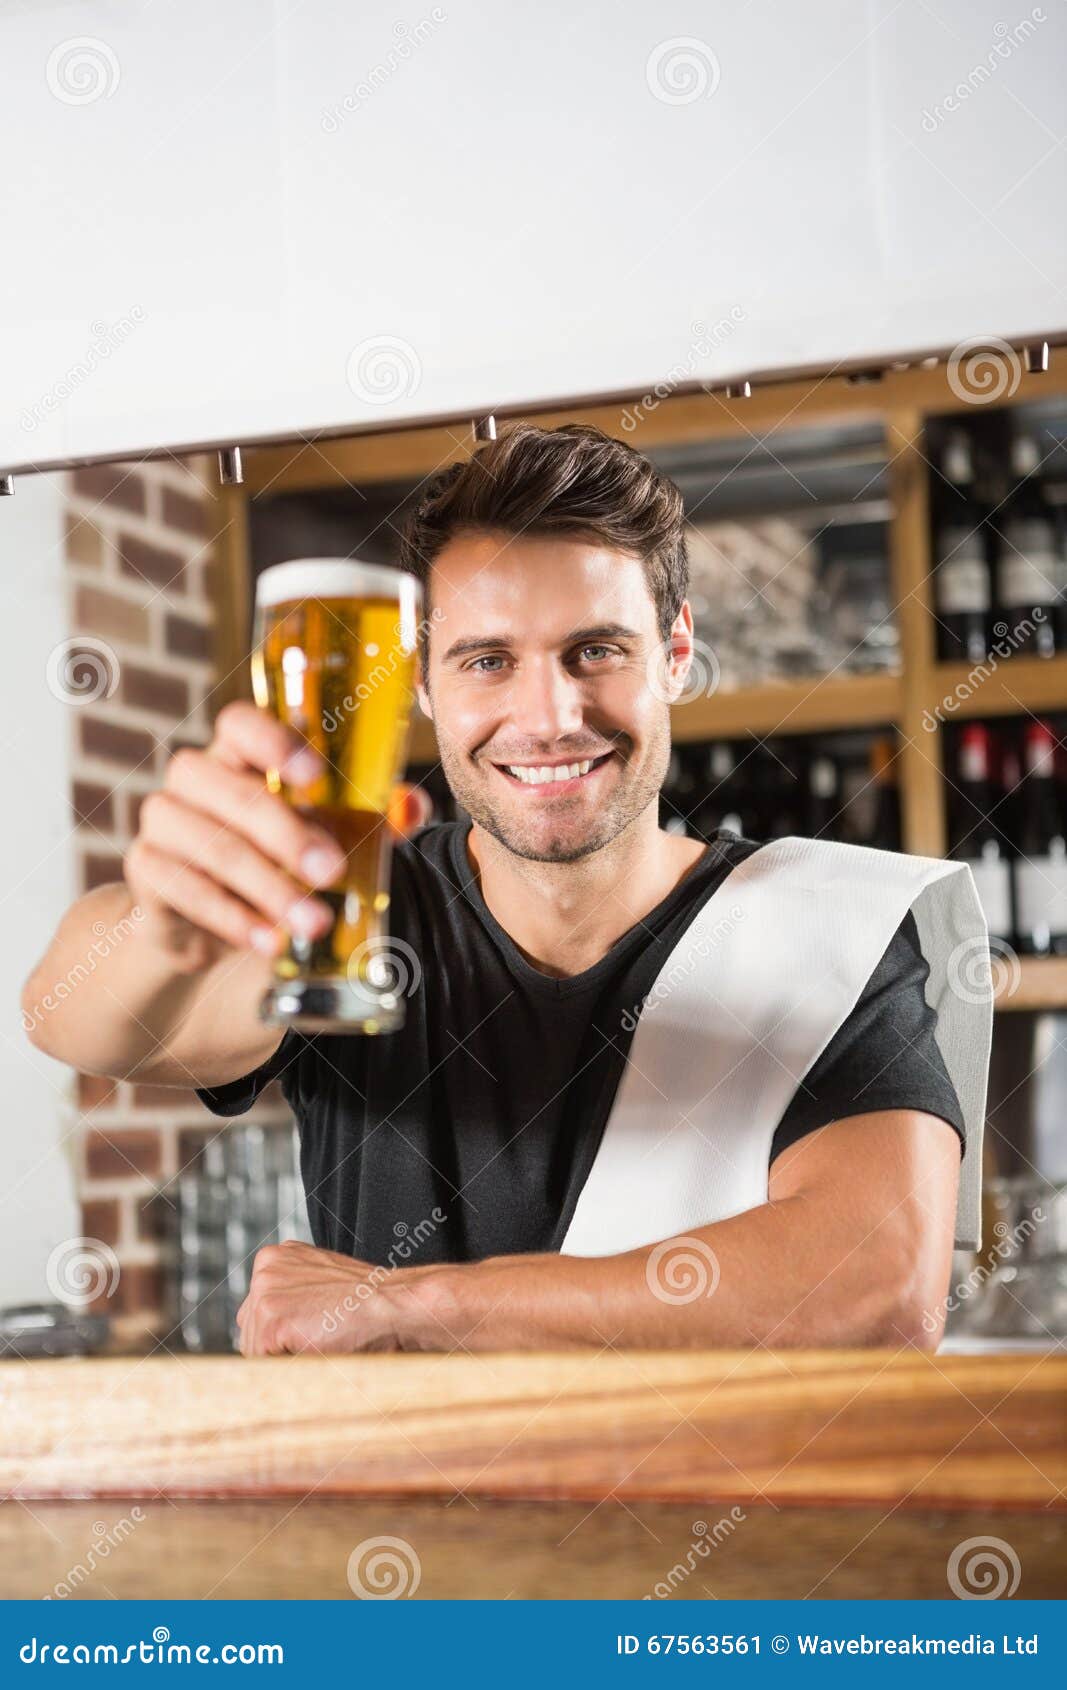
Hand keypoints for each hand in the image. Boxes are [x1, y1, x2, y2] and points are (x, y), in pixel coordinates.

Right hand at [124, 700, 431, 960]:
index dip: (273, 741)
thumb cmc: (276, 862)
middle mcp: (193, 779)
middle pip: (227, 788)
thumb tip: (414, 806)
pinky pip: (182, 888)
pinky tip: (268, 941)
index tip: (314, 776)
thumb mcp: (326, 839)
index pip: (239, 723)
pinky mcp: (146, 870)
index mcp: (238, 756)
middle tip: (333, 874)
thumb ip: (371, 820)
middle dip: (285, 833)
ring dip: (266, 886)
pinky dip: (231, 918)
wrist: (213, 923)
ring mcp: (162, 822)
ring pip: (208, 844)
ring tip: (312, 923)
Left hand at [235, 1239, 397, 1354]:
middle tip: (319, 1339)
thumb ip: (290, 1297)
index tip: (312, 1329)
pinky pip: (264, 1363)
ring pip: (255, 1350)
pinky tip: (317, 1348)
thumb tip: (265, 1335)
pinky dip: (289, 1367)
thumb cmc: (368, 1303)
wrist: (395, 1306)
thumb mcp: (320, 1286)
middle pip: (250, 1330)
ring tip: (321, 1341)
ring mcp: (266, 1293)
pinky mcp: (272, 1320)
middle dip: (277, 1345)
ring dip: (284, 1358)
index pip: (256, 1312)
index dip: (283, 1332)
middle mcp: (265, 1269)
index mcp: (275, 1258)